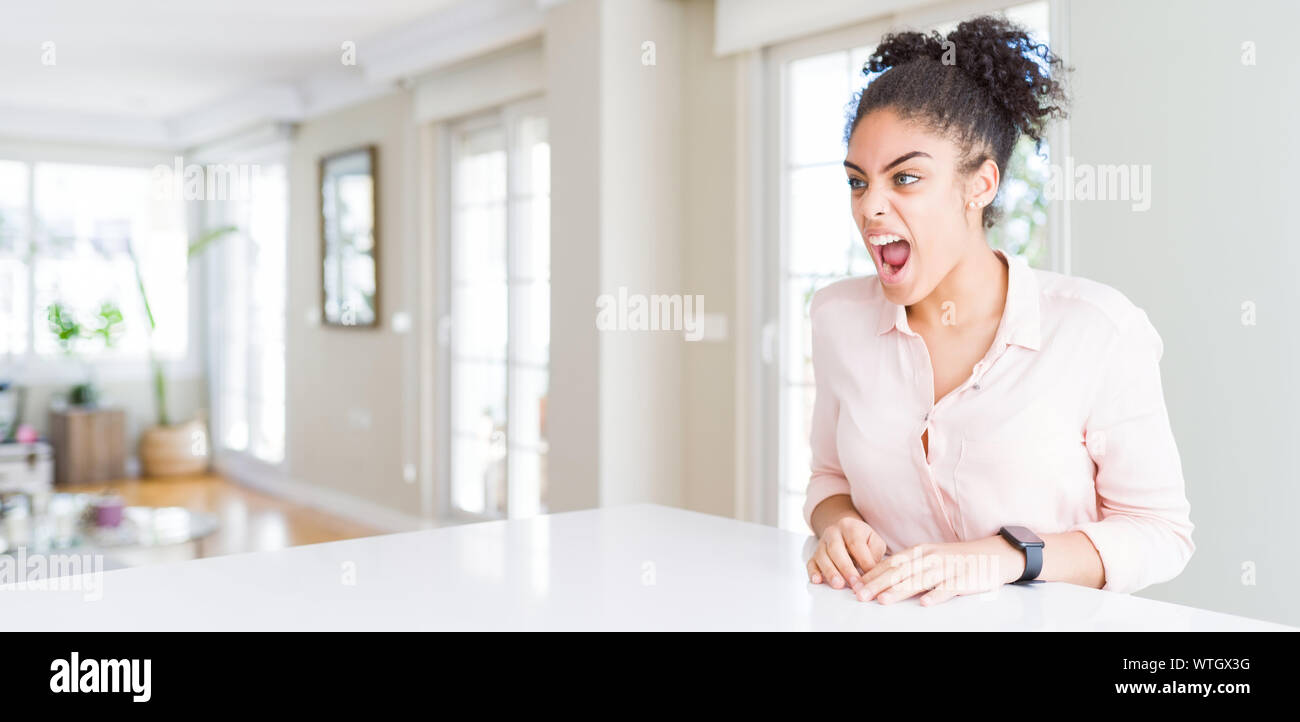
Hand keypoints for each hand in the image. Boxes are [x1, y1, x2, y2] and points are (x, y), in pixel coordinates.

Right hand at [806, 516, 887, 589]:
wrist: (845, 532)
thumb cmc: (863, 540)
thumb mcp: (874, 541)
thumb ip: (875, 554)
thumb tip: (871, 572)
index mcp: (850, 526)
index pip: (855, 544)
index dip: (863, 561)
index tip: (870, 577)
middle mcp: (832, 532)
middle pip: (836, 549)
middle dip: (846, 568)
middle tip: (854, 583)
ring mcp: (821, 544)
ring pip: (822, 556)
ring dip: (830, 572)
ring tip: (838, 585)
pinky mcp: (814, 555)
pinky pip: (810, 563)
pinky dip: (813, 572)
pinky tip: (817, 580)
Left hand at [851, 537, 1022, 605]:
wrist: (992, 554)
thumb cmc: (956, 559)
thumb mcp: (930, 558)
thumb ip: (909, 566)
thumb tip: (882, 577)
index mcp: (920, 551)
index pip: (891, 563)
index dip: (872, 574)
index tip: (855, 585)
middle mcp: (931, 558)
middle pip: (900, 571)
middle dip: (878, 584)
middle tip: (861, 595)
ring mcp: (948, 568)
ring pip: (920, 580)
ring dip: (900, 590)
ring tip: (884, 600)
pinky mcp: (964, 579)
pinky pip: (949, 588)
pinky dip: (937, 595)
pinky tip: (925, 603)